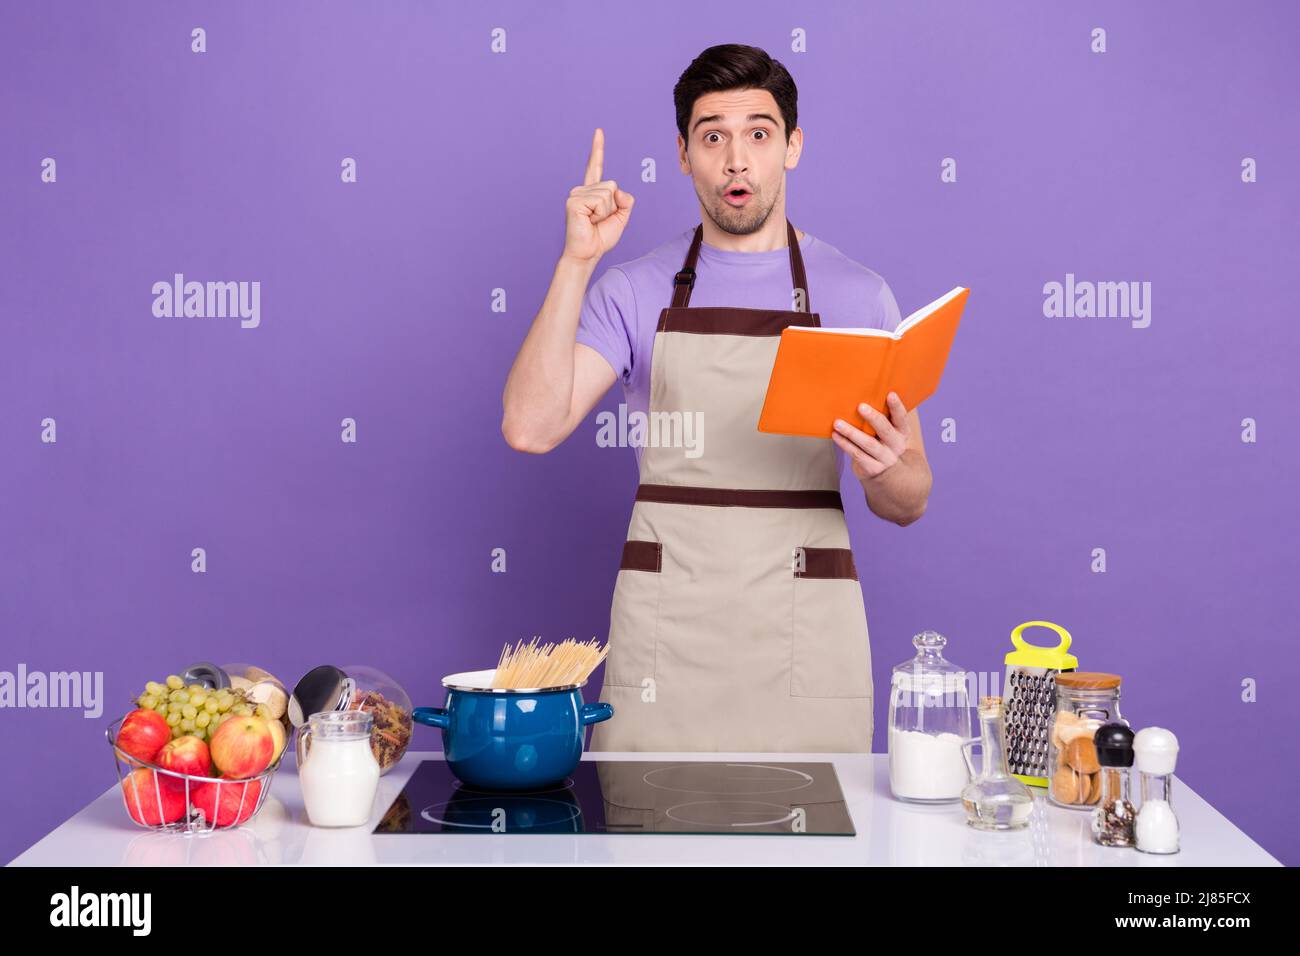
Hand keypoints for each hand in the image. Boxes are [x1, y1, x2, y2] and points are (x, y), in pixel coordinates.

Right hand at [563, 127, 634, 262]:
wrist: (588, 253)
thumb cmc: (601, 238)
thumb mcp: (621, 217)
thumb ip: (626, 200)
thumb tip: (617, 190)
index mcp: (592, 191)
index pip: (595, 166)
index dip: (597, 149)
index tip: (598, 132)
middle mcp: (582, 189)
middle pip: (613, 186)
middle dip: (613, 207)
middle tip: (599, 221)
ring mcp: (576, 194)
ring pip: (608, 193)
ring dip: (607, 212)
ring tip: (593, 222)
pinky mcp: (574, 202)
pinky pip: (601, 201)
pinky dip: (600, 214)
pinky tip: (589, 221)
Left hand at [832, 392, 914, 481]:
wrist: (887, 474)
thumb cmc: (883, 443)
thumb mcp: (889, 431)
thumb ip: (883, 417)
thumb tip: (863, 393)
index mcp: (902, 432)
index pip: (902, 418)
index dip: (897, 406)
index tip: (890, 394)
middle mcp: (897, 445)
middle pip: (885, 431)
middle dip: (873, 418)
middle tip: (861, 406)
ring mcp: (886, 458)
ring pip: (868, 444)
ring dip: (851, 432)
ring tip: (838, 423)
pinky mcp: (873, 468)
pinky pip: (857, 454)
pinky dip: (845, 444)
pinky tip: (835, 435)